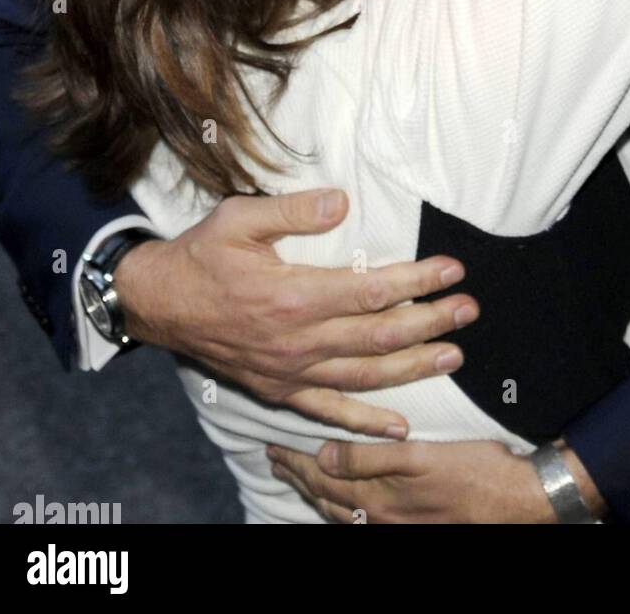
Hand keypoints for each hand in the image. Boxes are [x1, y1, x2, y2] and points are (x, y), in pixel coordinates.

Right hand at [113, 188, 478, 436]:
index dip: (417, 281)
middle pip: (379, 335)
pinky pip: (330, 411)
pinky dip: (367, 423)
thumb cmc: (204, 254)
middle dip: (431, 322)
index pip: (372, 290)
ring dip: (414, 366)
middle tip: (469, 310)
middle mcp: (297, 340)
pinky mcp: (280, 389)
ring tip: (454, 354)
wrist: (160, 302)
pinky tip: (400, 427)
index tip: (452, 270)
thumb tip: (343, 203)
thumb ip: (294, 210)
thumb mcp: (241, 217)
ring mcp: (290, 372)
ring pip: (365, 375)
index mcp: (292, 295)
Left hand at [266, 436, 604, 523]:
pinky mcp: (414, 526)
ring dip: (316, 493)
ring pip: (342, 512)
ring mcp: (398, 526)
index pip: (324, 476)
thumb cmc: (478, 471)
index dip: (296, 458)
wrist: (522, 501)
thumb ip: (370, 459)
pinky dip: (342, 509)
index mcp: (380, 497)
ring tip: (298, 478)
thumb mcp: (423, 458)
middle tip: (275, 457)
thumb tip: (322, 455)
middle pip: (327, 497)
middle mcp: (382, 518)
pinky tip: (342, 505)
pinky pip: (363, 521)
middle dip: (298, 476)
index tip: (273, 442)